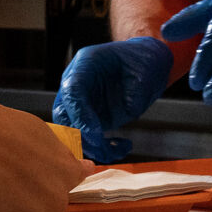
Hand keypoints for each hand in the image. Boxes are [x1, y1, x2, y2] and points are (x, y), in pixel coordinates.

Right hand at [52, 37, 174, 163]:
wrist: (148, 62)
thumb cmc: (144, 59)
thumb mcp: (144, 69)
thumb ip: (135, 89)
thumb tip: (128, 110)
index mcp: (86, 65)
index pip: (72, 91)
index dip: (80, 114)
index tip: (96, 133)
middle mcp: (78, 84)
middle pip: (64, 114)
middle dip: (79, 135)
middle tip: (101, 147)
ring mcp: (83, 101)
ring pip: (71, 130)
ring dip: (91, 147)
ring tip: (115, 152)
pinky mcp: (92, 116)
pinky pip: (88, 137)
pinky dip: (102, 148)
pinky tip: (122, 147)